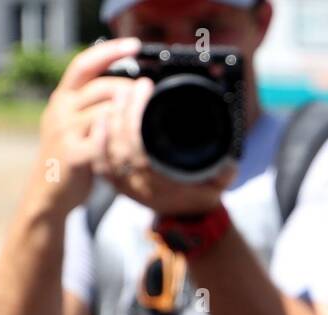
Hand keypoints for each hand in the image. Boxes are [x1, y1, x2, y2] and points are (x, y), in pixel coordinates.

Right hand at [29, 38, 140, 214]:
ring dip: (131, 117)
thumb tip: (127, 87)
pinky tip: (132, 146)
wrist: (49, 194)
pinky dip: (121, 141)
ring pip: (109, 113)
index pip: (85, 64)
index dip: (109, 51)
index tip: (134, 45)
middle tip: (149, 98)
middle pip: (104, 87)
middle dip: (131, 90)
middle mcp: (61, 110)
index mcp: (62, 98)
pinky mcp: (74, 155)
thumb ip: (92, 104)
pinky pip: (105, 141)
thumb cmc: (70, 157)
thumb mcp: (75, 124)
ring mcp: (65, 132)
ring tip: (144, 125)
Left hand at [94, 76, 235, 216]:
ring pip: (108, 149)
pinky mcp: (116, 182)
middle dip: (124, 109)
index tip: (146, 87)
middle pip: (121, 143)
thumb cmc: (202, 195)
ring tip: (120, 93)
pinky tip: (101, 118)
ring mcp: (125, 184)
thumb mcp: (218, 185)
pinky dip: (98, 140)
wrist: (186, 217)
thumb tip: (229, 160)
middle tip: (134, 84)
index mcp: (161, 184)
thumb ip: (224, 172)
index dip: (137, 116)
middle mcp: (139, 185)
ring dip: (111, 118)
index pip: (141, 147)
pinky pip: (99, 162)